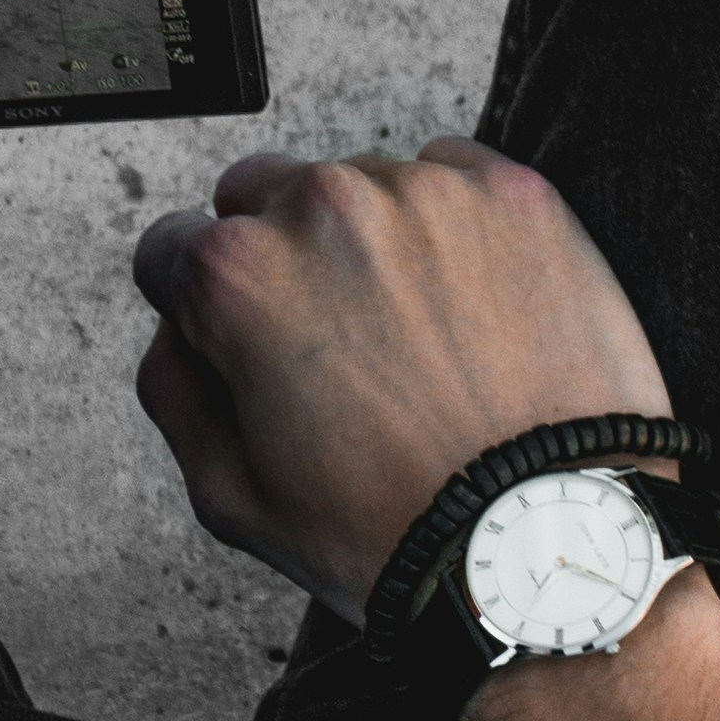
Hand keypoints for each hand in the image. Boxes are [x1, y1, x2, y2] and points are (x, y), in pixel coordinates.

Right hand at [129, 135, 719, 720]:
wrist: (548, 540)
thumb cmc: (395, 529)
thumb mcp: (229, 494)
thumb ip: (172, 388)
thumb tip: (176, 327)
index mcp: (237, 274)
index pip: (171, 246)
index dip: (198, 309)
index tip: (246, 348)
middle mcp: (324, 207)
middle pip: (261, 196)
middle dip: (279, 260)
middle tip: (336, 350)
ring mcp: (427, 191)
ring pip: (360, 186)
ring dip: (370, 244)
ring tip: (420, 345)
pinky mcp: (514, 194)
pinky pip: (452, 180)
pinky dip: (451, 232)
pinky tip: (472, 315)